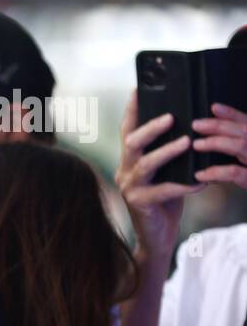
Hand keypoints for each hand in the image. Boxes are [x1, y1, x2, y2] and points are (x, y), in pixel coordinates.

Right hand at [115, 91, 202, 260]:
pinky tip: (201, 183)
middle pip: (131, 142)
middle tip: (172, 117)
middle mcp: (124, 170)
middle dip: (151, 127)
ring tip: (187, 142)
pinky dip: (184, 185)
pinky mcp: (139, 203)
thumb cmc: (165, 202)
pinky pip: (163, 190)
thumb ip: (168, 155)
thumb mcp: (165, 174)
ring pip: (145, 163)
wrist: (157, 237)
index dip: (132, 110)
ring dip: (167, 151)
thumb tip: (189, 130)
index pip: (128, 130)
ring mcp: (129, 187)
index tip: (138, 89)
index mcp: (129, 160)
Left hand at [191, 102, 246, 187]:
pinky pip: (235, 173)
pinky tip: (200, 174)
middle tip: (196, 124)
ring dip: (217, 143)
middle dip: (219, 125)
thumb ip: (238, 146)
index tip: (213, 107)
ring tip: (196, 144)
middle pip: (244, 131)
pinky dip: (217, 172)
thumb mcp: (246, 159)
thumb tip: (212, 132)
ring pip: (241, 146)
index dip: (232, 114)